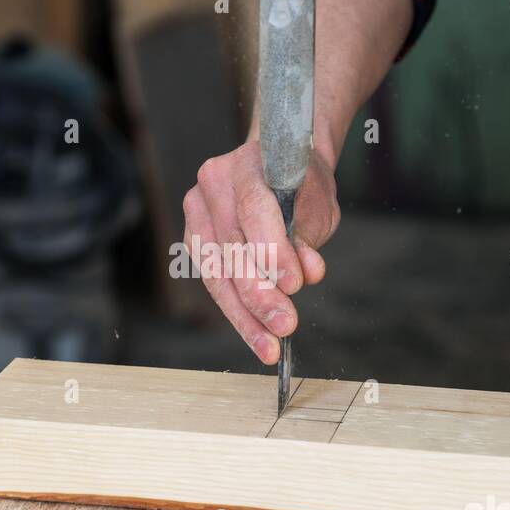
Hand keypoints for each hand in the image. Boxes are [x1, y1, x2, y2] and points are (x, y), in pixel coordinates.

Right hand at [182, 140, 339, 364]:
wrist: (277, 166)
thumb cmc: (300, 185)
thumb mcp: (316, 205)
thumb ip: (307, 239)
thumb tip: (307, 274)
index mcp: (246, 164)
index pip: (255, 210)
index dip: (272, 251)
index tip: (294, 285)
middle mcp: (213, 184)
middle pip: (231, 249)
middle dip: (259, 295)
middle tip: (284, 327)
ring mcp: (196, 211)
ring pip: (217, 273)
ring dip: (244, 314)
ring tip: (268, 345)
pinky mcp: (193, 237)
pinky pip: (213, 280)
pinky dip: (235, 309)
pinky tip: (254, 332)